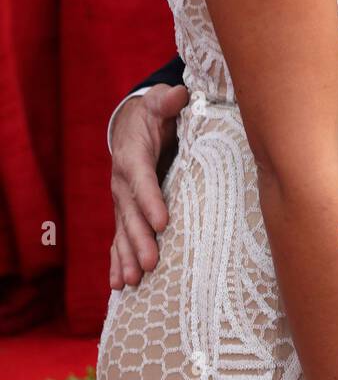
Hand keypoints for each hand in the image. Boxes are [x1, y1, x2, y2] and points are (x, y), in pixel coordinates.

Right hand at [109, 83, 187, 288]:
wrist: (131, 123)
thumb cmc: (153, 113)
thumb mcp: (159, 102)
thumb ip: (168, 101)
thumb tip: (178, 95)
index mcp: (132, 155)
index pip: (141, 179)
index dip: (150, 199)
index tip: (163, 221)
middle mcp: (122, 182)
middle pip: (130, 213)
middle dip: (140, 238)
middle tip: (151, 263)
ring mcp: (121, 199)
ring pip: (122, 231)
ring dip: (127, 256)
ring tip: (132, 281)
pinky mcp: (125, 211)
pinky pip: (118, 238)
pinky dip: (117, 260)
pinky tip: (119, 284)